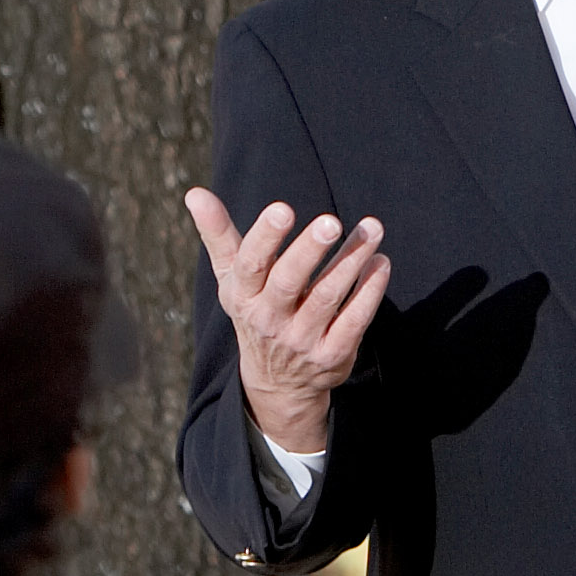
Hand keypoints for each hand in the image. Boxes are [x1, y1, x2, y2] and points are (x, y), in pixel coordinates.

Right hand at [183, 189, 389, 455]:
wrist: (277, 383)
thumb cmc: (255, 310)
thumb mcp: (232, 278)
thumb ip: (218, 235)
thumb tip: (194, 193)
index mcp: (243, 296)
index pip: (250, 265)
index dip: (265, 238)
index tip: (283, 209)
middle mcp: (269, 320)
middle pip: (289, 282)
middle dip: (309, 251)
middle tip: (331, 222)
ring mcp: (302, 340)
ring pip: (328, 297)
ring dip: (351, 261)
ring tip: (372, 229)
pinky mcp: (333, 355)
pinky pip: (354, 320)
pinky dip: (370, 291)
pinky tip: (380, 262)